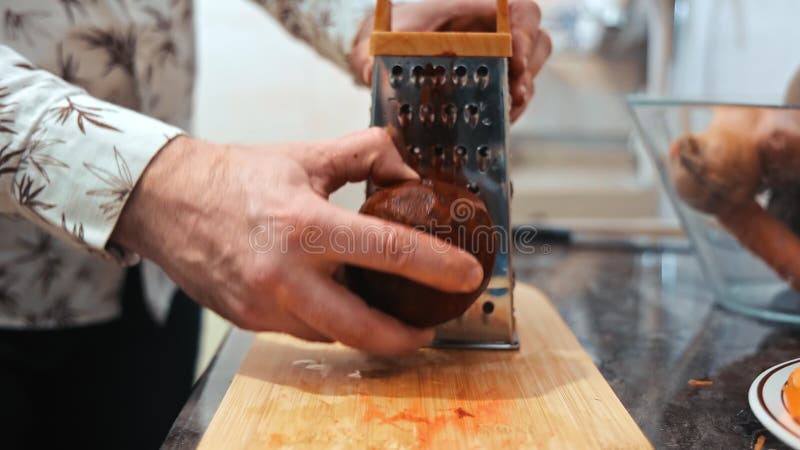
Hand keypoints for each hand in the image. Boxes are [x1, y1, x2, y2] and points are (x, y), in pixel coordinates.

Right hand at [111, 129, 483, 355]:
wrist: (166, 202)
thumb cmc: (237, 176)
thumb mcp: (306, 156)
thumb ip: (365, 154)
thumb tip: (410, 172)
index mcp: (304, 224)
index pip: (387, 249)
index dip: (436, 266)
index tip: (468, 276)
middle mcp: (283, 273)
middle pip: (361, 326)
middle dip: (405, 338)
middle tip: (428, 331)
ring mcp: (263, 304)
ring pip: (331, 335)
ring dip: (363, 329)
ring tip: (384, 314)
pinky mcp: (248, 320)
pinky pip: (301, 331)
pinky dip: (326, 322)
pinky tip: (336, 304)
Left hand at [349, 0, 551, 121]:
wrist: (394, 50)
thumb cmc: (396, 34)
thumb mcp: (385, 39)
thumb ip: (375, 53)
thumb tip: (368, 72)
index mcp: (476, 10)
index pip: (520, 12)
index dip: (526, 32)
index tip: (516, 57)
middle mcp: (496, 33)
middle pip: (537, 43)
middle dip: (530, 70)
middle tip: (514, 95)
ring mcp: (500, 59)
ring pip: (530, 73)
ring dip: (521, 94)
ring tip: (506, 114)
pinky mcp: (497, 84)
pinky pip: (514, 96)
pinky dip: (508, 110)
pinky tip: (495, 124)